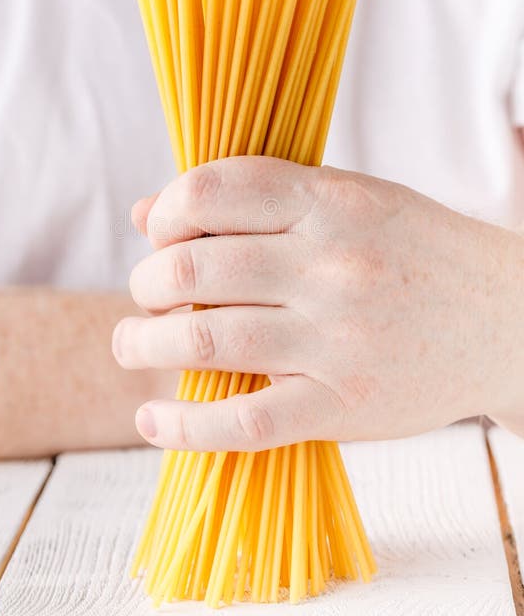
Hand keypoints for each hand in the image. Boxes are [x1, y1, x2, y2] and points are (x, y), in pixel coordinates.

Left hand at [112, 157, 523, 449]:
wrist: (506, 320)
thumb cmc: (414, 254)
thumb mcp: (347, 202)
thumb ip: (254, 201)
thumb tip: (146, 211)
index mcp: (331, 203)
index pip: (217, 189)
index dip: (168, 211)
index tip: (160, 235)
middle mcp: (332, 265)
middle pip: (196, 268)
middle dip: (147, 283)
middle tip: (146, 295)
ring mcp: (338, 338)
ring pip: (206, 338)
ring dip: (143, 343)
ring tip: (129, 343)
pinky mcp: (346, 406)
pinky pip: (245, 422)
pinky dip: (184, 426)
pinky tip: (151, 420)